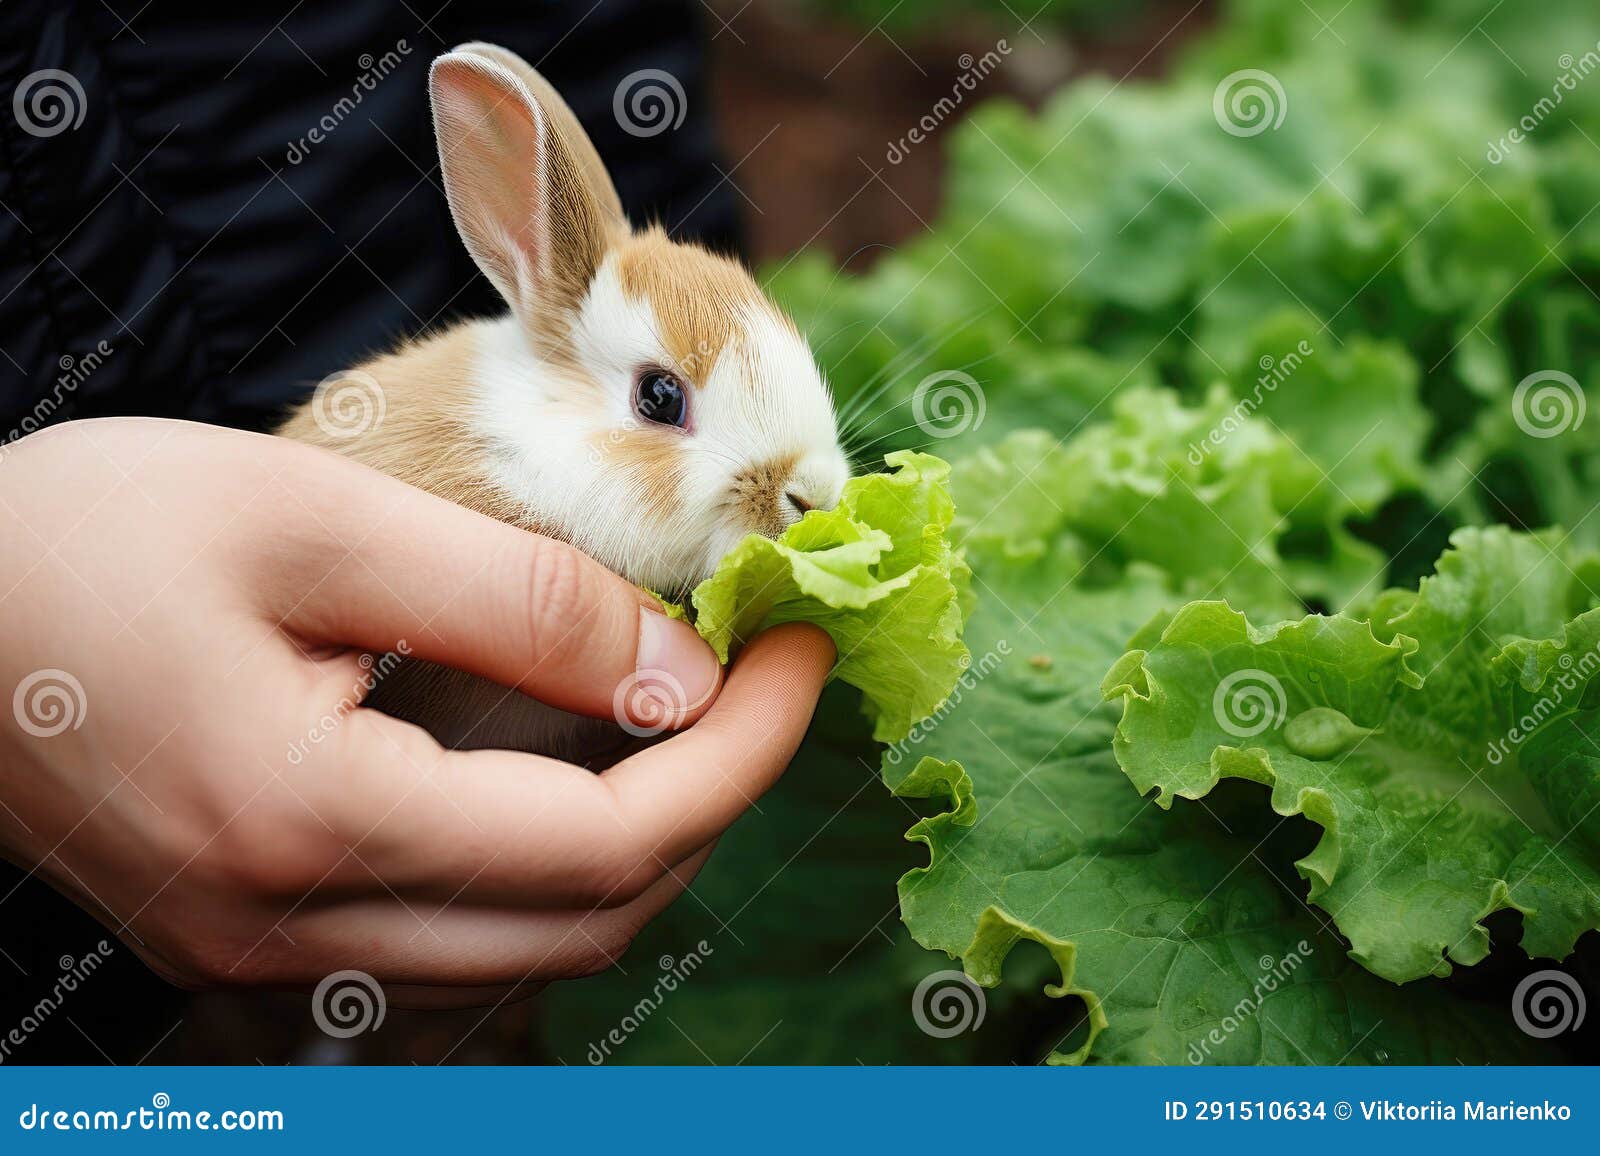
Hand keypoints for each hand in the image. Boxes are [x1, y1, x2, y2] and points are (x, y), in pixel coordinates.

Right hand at [0, 418, 832, 1006]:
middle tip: (759, 673)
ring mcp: (273, 950)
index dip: (739, 752)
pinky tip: (572, 769)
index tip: (802, 648)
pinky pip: (458, 937)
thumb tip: (680, 670)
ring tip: (690, 713)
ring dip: (641, 839)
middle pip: (588, 918)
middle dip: (710, 797)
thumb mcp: (316, 527)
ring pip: (532, 946)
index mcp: (313, 824)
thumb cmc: (84, 540)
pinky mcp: (259, 928)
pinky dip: (549, 864)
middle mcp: (298, 930)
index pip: (609, 841)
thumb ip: (516, 603)